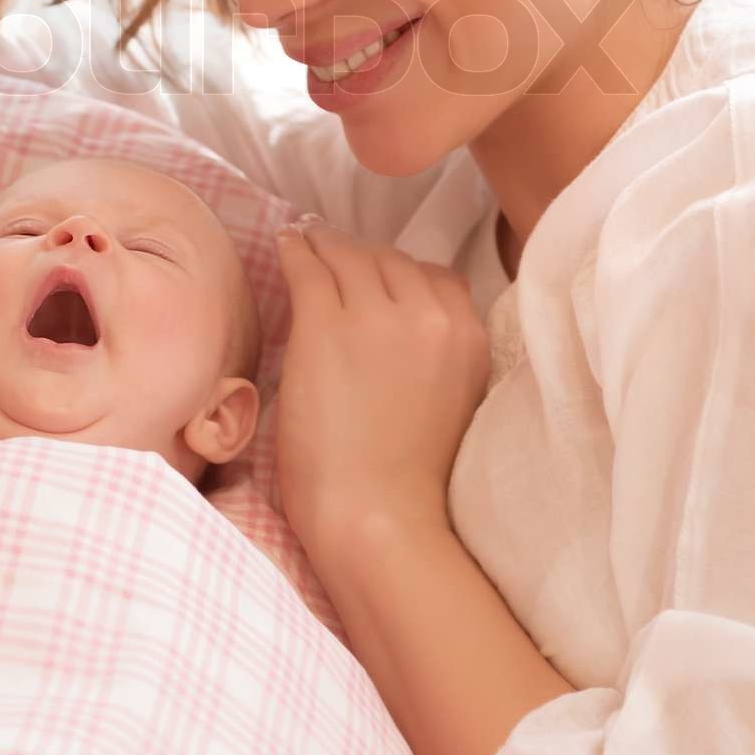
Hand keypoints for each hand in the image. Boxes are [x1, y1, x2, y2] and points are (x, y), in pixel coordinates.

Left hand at [274, 218, 490, 546]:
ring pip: (348, 254)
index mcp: (468, 336)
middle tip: (335, 251)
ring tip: (306, 238)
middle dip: (362, 255)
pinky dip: (294, 250)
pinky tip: (287, 245)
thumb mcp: (452, 398)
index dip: (402, 273)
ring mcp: (374, 316)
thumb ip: (440, 351)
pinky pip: (306, 266)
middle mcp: (428, 315)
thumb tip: (403, 318)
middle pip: (392, 259)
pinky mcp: (324, 325)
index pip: (437, 276)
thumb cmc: (409, 477)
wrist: (378, 516)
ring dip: (325, 244)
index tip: (377, 274)